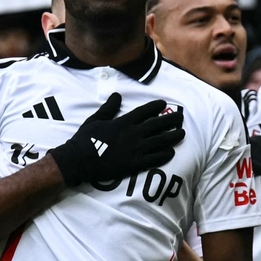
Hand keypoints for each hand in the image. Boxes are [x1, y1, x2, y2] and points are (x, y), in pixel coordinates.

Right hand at [49, 93, 184, 186]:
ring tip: (182, 133)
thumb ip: (109, 108)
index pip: (144, 111)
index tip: (164, 103)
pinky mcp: (135, 164)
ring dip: (173, 137)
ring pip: (160, 141)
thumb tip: (117, 95)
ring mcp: (135, 149)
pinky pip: (154, 158)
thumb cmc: (85, 139)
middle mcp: (133, 134)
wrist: (79, 160)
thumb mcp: (95, 119)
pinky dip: (164, 155)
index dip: (156, 106)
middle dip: (171, 120)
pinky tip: (171, 152)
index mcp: (123, 122)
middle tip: (181, 117)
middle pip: (158, 125)